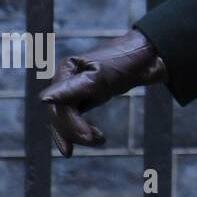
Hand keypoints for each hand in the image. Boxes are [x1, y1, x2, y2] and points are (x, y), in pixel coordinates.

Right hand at [39, 29, 168, 156]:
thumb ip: (73, 88)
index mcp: (66, 70)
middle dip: (75, 131)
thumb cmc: (126, 60)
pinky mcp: (89, 96)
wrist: (152, 55)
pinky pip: (78, 118)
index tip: (86, 138)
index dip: (69, 125)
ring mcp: (77, 89)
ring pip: (67, 118)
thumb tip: (44, 100)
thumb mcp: (101, 76)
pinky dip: (84, 130)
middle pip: (60, 114)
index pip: (59, 105)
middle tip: (97, 141)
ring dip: (78, 133)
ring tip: (99, 140)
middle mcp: (67, 80)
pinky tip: (96, 138)